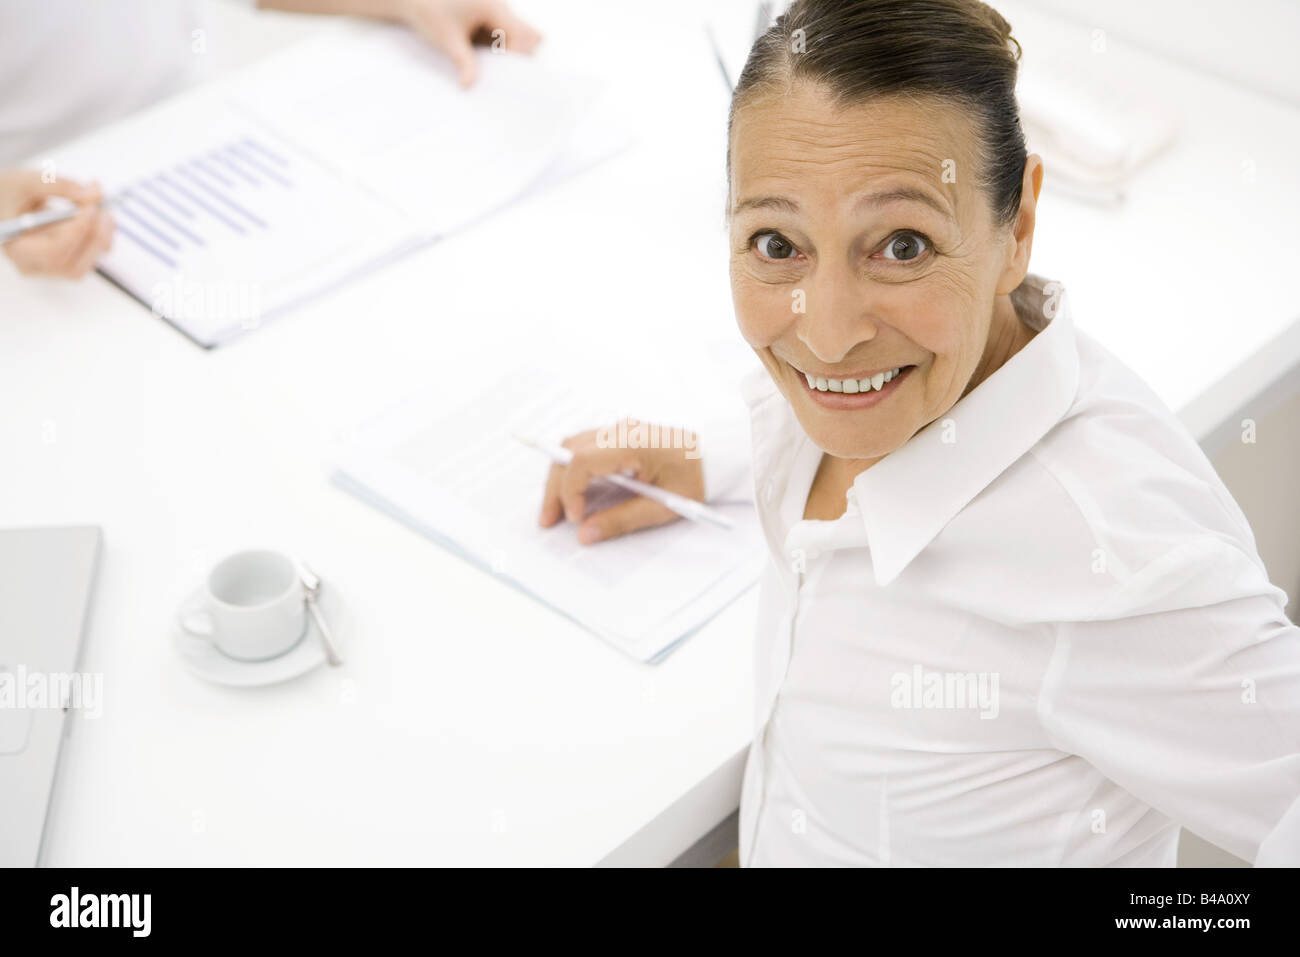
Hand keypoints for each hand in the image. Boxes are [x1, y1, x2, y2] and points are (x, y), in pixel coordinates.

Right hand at [0, 170, 113, 279]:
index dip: (77, 232)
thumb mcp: (26, 182)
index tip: (91, 207)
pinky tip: (100, 216)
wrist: (6, 201)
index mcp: (17, 250)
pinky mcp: (67, 261)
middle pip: (73, 265)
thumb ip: (58, 185)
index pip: (54, 252)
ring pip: (87, 263)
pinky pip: (91, 256)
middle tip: (102, 206)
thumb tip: (93, 195)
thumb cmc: (9, 193)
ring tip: (102, 207)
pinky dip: (101, 236)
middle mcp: (34, 266)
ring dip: (102, 235)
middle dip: (94, 235)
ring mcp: (51, 268)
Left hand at [401, 0, 541, 86]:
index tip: (509, 79)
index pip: (522, 37)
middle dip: (521, 56)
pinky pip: (505, 36)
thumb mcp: (447, 40)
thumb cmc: (430, 12)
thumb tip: (468, 86)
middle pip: (529, 36)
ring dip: (509, 54)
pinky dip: (500, 50)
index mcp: (493, 7)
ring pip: (518, 36)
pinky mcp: (489, 18)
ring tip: (495, 71)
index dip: (518, 59)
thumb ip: (463, 63)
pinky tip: (487, 63)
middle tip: (507, 77)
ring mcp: (496, 11)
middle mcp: (500, 6)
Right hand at [538, 421, 704, 544]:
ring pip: (572, 447)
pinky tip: (573, 492)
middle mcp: (620, 430)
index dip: (570, 491)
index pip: (582, 461)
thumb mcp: (663, 506)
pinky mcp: (619, 435)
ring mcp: (619, 429)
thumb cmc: (697, 478)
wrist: (718, 456)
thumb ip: (621, 520)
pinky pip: (584, 447)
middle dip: (554, 487)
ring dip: (559, 477)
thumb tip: (585, 534)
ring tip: (556, 509)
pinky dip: (572, 469)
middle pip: (568, 451)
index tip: (575, 518)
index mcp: (632, 443)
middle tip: (548, 519)